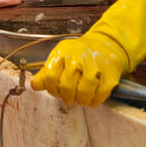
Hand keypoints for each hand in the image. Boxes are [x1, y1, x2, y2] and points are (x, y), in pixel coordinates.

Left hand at [29, 0, 145, 107]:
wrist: (108, 45)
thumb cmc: (80, 54)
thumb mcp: (60, 57)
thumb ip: (46, 72)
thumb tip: (34, 85)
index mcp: (63, 52)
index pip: (50, 76)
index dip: (51, 88)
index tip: (55, 90)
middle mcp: (79, 57)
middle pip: (66, 87)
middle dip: (66, 96)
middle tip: (68, 97)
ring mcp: (96, 67)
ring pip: (83, 93)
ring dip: (80, 100)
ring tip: (80, 98)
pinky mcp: (110, 77)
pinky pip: (99, 96)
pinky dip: (94, 101)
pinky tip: (91, 98)